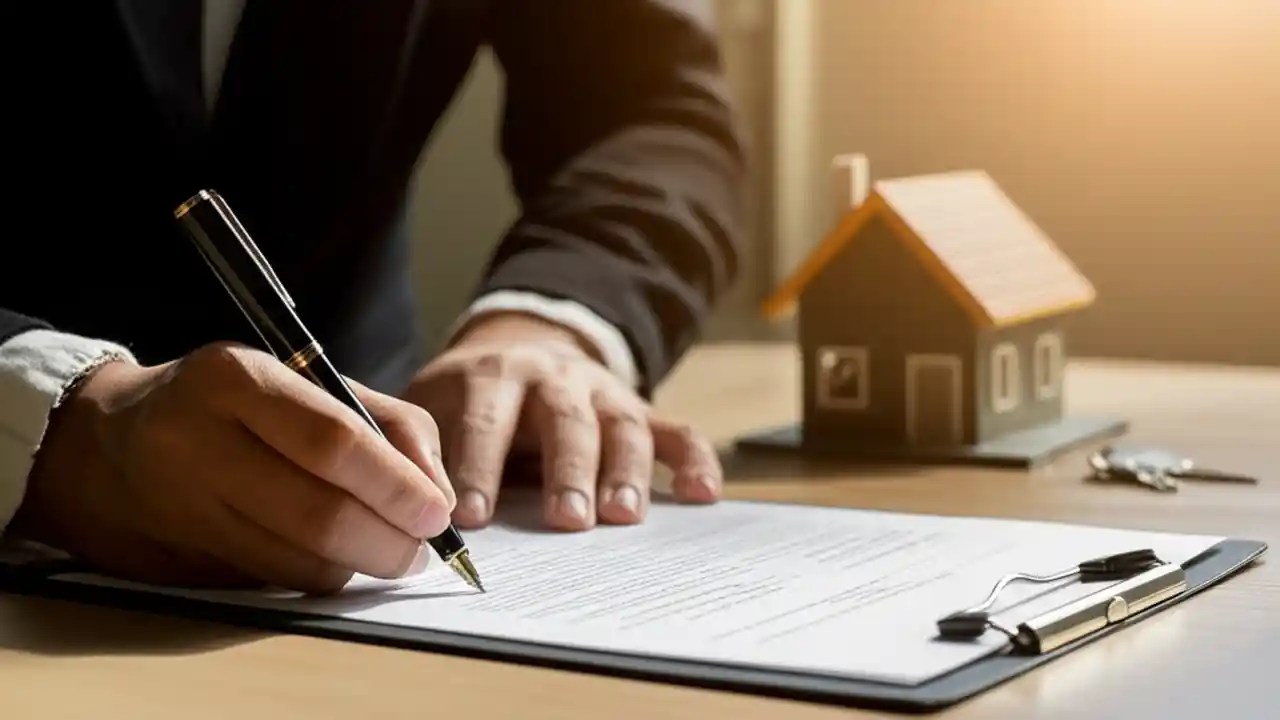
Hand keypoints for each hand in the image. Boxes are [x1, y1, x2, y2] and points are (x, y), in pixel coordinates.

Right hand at [12, 342, 454, 594]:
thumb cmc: (230, 406)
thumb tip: (440, 496)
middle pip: (319, 514)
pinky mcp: (177, 562)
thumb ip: (386, 423)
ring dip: (360, 566)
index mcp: (236, 379)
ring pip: (298, 560)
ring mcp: (182, 508)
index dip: (396, 485)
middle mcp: (199, 442)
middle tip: (421, 550)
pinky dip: (320, 576)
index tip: (438, 512)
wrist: (104, 446)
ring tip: (388, 552)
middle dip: (389, 541)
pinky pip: (272, 581)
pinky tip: (335, 557)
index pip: (334, 442)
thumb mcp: (303, 381)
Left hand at [404, 312, 721, 530]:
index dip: (477, 467)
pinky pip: (676, 430)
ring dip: (626, 471)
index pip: (485, 420)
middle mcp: (553, 377)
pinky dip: (695, 459)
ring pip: (621, 425)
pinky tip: (703, 493)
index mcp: (493, 376)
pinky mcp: (639, 411)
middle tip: (566, 520)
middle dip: (567, 471)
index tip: (470, 516)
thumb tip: (410, 508)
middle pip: (565, 420)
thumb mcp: (432, 407)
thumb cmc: (467, 400)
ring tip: (623, 516)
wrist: (517, 348)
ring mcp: (603, 393)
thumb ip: (421, 448)